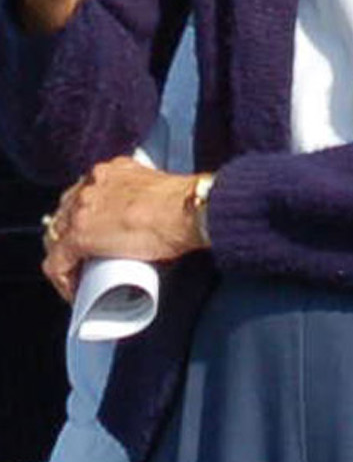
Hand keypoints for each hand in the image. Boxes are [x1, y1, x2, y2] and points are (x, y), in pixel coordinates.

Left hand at [42, 158, 208, 303]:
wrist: (188, 212)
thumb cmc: (185, 205)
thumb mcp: (157, 189)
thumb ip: (143, 196)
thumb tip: (144, 221)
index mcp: (111, 171)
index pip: (84, 194)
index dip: (84, 217)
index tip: (94, 232)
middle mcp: (91, 185)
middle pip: (65, 214)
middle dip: (70, 237)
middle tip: (85, 257)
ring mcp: (82, 210)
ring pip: (55, 238)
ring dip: (66, 258)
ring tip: (81, 275)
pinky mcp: (79, 236)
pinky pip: (57, 263)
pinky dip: (63, 279)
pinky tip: (74, 290)